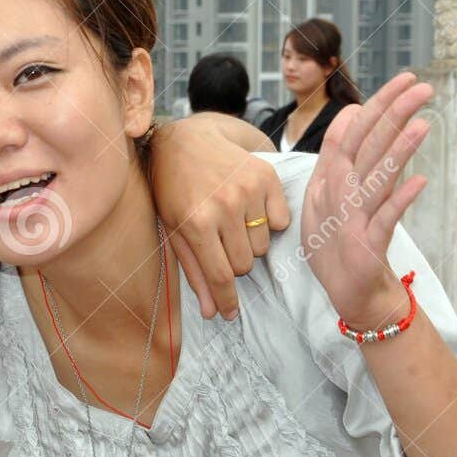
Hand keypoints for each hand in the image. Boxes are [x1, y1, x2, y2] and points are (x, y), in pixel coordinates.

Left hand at [152, 115, 289, 318]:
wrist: (187, 140)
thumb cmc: (174, 190)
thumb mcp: (174, 231)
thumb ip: (195, 271)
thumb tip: (212, 312)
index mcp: (197, 222)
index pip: (221, 275)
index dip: (227, 300)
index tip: (231, 315)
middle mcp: (225, 206)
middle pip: (244, 264)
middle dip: (232, 261)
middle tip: (219, 241)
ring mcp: (248, 190)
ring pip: (263, 246)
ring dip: (249, 242)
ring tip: (232, 220)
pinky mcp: (267, 177)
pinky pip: (282, 222)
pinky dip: (269, 222)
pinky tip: (249, 207)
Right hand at [301, 73, 432, 328]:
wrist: (348, 291)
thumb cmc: (339, 239)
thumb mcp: (327, 192)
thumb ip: (338, 151)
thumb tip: (353, 112)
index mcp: (330, 178)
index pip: (355, 131)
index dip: (379, 104)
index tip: (406, 79)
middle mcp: (340, 194)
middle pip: (367, 147)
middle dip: (393, 115)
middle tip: (421, 87)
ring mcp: (353, 219)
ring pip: (376, 178)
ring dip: (398, 151)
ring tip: (422, 123)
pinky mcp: (368, 245)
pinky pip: (386, 219)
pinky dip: (401, 201)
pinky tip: (419, 181)